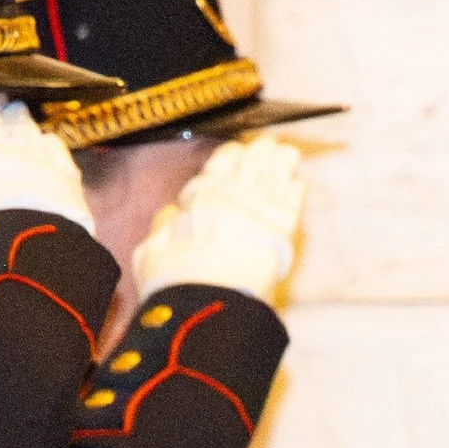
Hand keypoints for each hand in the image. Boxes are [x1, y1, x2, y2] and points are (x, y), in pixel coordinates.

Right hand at [135, 136, 304, 306]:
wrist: (207, 300)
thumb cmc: (174, 282)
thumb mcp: (151, 251)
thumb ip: (163, 226)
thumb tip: (173, 213)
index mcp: (200, 197)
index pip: (220, 164)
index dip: (231, 157)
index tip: (236, 156)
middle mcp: (231, 194)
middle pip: (251, 160)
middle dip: (260, 152)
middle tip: (268, 147)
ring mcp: (259, 206)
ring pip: (275, 170)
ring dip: (281, 162)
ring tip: (287, 156)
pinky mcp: (283, 225)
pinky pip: (293, 196)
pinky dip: (295, 187)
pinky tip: (297, 183)